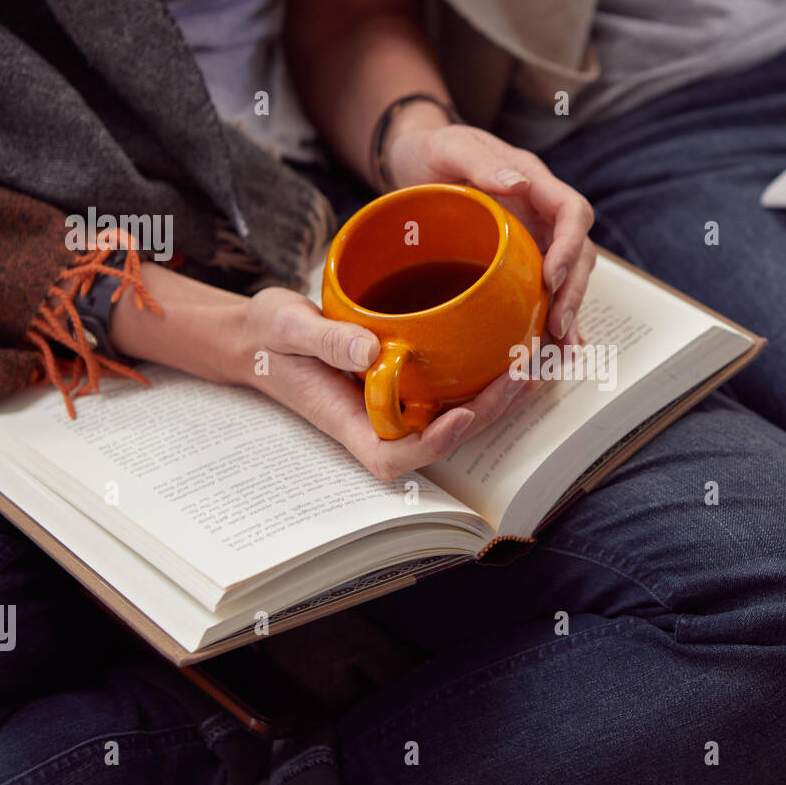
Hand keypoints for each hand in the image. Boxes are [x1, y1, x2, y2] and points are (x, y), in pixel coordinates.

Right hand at [240, 287, 530, 480]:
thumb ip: (325, 341)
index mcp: (345, 422)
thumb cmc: (267, 336)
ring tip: (527, 367)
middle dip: (483, 416)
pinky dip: (477, 377)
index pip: (394, 457)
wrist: (258, 334)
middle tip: (520, 377)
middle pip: (437, 439)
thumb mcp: (286, 327)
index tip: (460, 415)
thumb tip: (371, 352)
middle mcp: (375, 422)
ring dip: (491, 399)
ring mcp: (390, 405)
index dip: (433, 446)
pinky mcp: (401, 383)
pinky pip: (444, 391)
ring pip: (449, 417)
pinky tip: (502, 350)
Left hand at [386, 119, 595, 345]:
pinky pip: (542, 290)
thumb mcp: (449, 147)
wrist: (412, 160)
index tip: (552, 277)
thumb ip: (481, 161)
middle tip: (557, 327)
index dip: (571, 246)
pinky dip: (548, 318)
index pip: (572, 212)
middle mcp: (541, 213)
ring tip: (562, 350)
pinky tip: (549, 349)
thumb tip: (519, 183)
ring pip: (567, 277)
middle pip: (579, 253)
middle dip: (573, 291)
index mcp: (534, 182)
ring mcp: (533, 238)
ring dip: (567, 312)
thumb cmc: (431, 150)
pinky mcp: (519, 261)